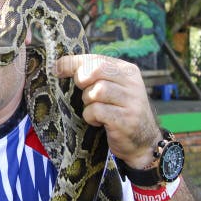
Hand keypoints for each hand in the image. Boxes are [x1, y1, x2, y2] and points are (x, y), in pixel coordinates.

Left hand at [55, 54, 159, 168]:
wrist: (143, 142)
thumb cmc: (119, 111)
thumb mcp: (113, 88)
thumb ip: (95, 75)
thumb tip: (59, 65)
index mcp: (128, 70)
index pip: (97, 59)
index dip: (73, 63)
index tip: (57, 68)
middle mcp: (132, 83)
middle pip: (97, 70)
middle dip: (82, 80)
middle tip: (83, 92)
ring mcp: (131, 102)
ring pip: (96, 91)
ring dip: (88, 102)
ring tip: (94, 109)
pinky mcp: (126, 120)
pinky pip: (97, 111)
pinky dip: (91, 117)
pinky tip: (99, 122)